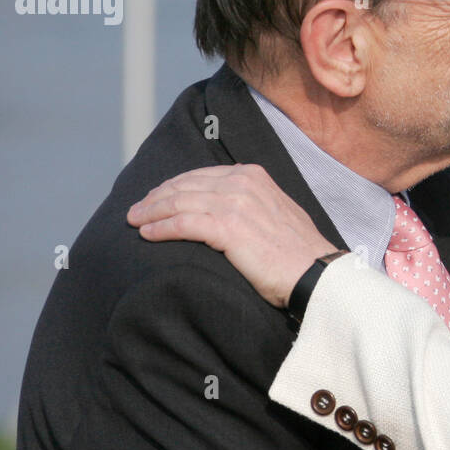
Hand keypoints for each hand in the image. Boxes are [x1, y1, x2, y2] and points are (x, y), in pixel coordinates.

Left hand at [126, 164, 336, 308]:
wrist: (314, 273)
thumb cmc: (296, 253)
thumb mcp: (274, 212)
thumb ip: (249, 202)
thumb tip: (220, 208)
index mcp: (253, 175)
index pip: (201, 175)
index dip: (173, 186)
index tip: (155, 198)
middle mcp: (243, 182)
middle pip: (185, 185)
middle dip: (156, 197)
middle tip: (136, 210)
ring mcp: (235, 203)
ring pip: (179, 202)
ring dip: (151, 212)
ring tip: (134, 222)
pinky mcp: (229, 228)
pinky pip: (183, 223)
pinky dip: (161, 227)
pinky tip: (147, 234)